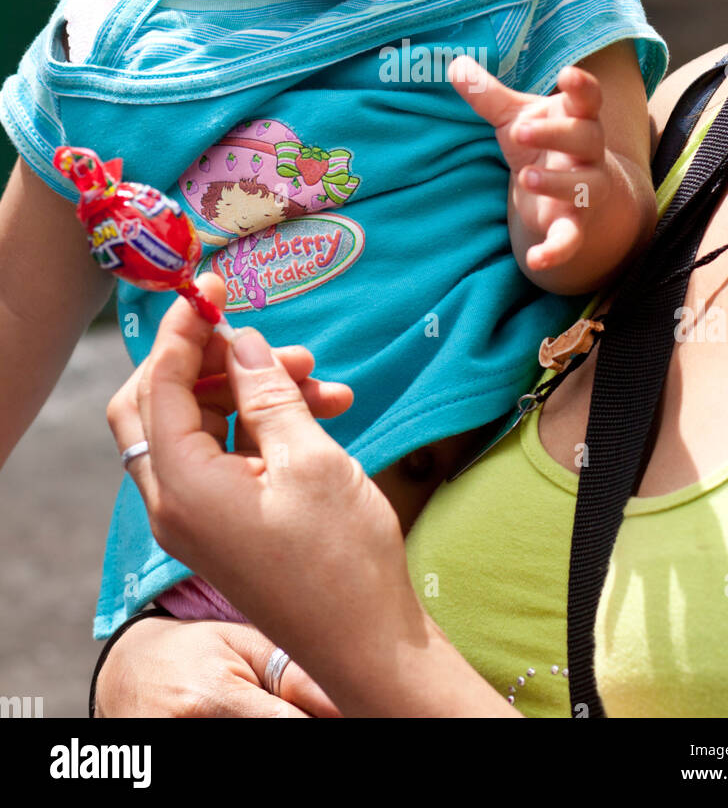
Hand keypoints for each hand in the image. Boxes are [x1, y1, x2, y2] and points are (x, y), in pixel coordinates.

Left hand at [107, 276, 426, 714]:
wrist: (366, 642)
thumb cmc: (342, 558)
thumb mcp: (311, 458)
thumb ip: (267, 392)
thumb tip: (239, 340)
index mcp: (183, 486)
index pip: (158, 385)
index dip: (184, 329)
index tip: (214, 287)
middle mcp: (173, 502)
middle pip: (158, 404)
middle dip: (209, 360)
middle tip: (261, 341)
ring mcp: (195, 516)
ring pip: (198, 424)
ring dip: (250, 390)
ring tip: (318, 378)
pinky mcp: (221, 523)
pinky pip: (224, 453)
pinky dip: (262, 423)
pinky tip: (323, 408)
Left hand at [448, 57, 610, 270]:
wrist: (575, 195)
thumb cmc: (544, 144)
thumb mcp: (515, 119)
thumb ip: (488, 95)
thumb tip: (455, 64)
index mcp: (576, 118)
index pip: (588, 98)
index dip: (582, 87)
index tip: (568, 75)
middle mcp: (588, 153)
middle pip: (587, 137)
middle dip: (556, 133)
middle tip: (521, 131)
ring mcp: (585, 189)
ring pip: (584, 186)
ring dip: (558, 182)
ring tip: (526, 177)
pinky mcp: (573, 224)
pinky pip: (571, 238)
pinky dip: (556, 250)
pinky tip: (534, 259)